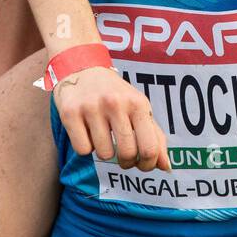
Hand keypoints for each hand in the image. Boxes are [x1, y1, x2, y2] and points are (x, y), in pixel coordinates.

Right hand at [53, 65, 171, 172]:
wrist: (83, 69)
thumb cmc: (116, 95)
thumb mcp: (139, 109)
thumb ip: (155, 137)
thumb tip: (166, 167)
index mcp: (138, 103)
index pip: (149, 148)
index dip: (147, 164)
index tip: (142, 164)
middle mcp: (115, 103)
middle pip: (126, 153)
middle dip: (126, 162)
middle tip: (123, 156)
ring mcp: (92, 107)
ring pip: (104, 154)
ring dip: (104, 152)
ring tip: (103, 137)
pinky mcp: (70, 113)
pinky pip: (83, 150)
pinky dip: (86, 147)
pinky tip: (87, 132)